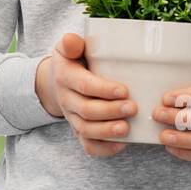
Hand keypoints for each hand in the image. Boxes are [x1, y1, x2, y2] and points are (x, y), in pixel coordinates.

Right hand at [37, 32, 135, 157]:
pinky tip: (121, 145)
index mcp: (66, 77)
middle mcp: (67, 100)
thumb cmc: (73, 60)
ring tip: (126, 129)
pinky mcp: (79, 131)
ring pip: (86, 130)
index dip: (102, 90)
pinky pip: (87, 145)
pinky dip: (103, 149)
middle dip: (109, 112)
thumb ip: (71, 43)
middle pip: (86, 110)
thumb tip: (73, 40)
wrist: (58, 81)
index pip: (83, 85)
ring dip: (106, 132)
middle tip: (132, 108)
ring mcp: (72, 117)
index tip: (124, 90)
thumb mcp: (68, 48)